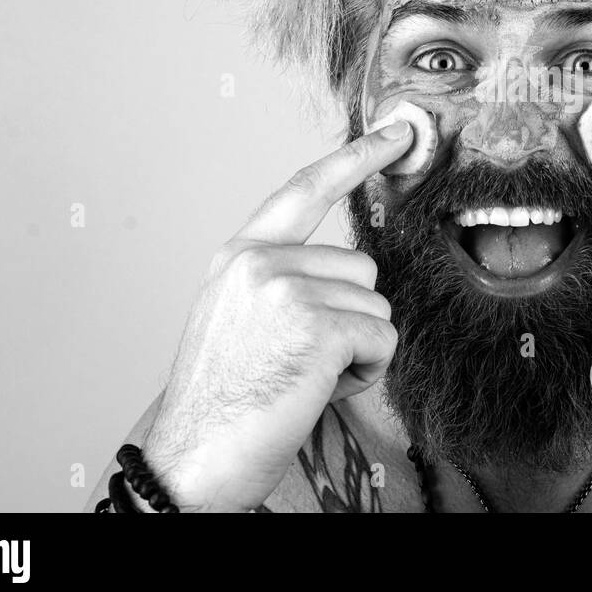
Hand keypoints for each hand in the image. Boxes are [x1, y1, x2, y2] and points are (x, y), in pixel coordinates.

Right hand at [141, 121, 413, 511]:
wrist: (192, 459)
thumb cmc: (222, 400)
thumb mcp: (237, 317)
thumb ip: (281, 279)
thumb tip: (347, 270)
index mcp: (239, 256)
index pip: (304, 190)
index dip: (356, 157)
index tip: (399, 132)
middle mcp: (260, 263)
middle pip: (360, 269)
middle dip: (350, 319)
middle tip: (302, 360)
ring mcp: (287, 291)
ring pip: (376, 307)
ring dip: (357, 350)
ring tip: (305, 377)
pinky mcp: (317, 327)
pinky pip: (382, 339)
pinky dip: (366, 373)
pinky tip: (319, 391)